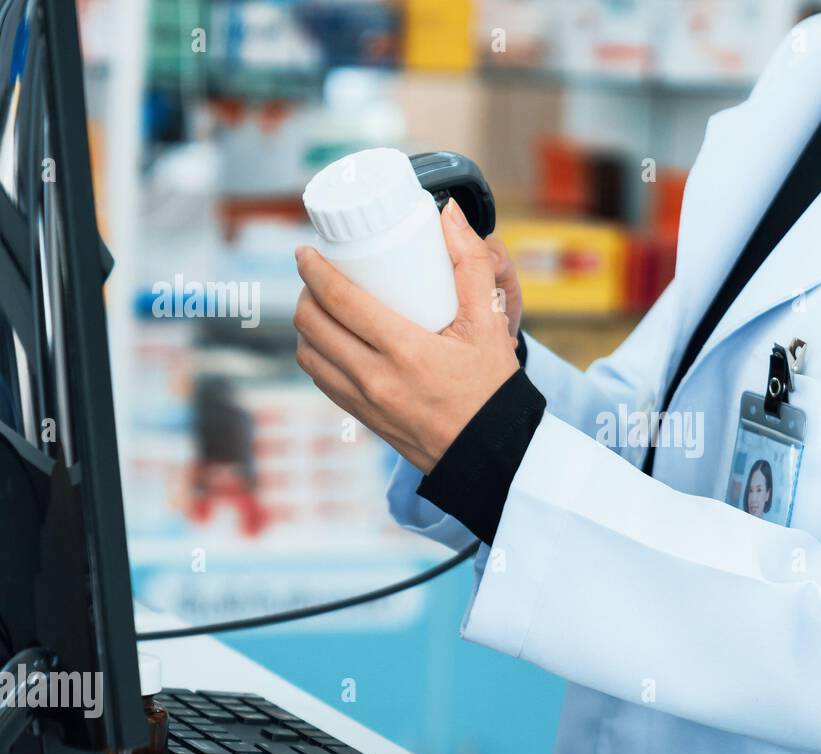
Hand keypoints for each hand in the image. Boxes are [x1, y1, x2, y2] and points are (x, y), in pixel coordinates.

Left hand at [293, 198, 519, 473]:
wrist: (491, 451)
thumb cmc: (492, 388)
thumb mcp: (489, 323)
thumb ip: (472, 264)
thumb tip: (449, 213)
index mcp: (405, 350)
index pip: (339, 300)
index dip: (314, 269)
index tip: (307, 251)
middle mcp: (375, 378)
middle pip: (312, 324)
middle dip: (306, 292)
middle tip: (316, 274)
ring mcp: (364, 401)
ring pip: (308, 354)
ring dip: (307, 325)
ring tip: (321, 306)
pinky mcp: (362, 418)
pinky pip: (321, 379)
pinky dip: (317, 354)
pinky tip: (331, 341)